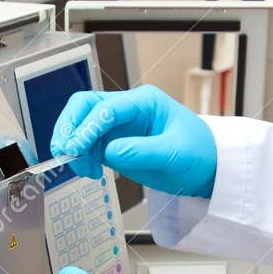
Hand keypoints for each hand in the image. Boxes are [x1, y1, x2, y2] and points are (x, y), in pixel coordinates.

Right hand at [49, 85, 216, 197]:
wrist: (208, 168)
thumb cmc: (199, 153)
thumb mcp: (175, 153)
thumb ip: (142, 151)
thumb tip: (110, 152)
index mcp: (143, 101)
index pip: (106, 108)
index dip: (87, 127)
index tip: (76, 147)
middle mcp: (126, 109)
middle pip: (84, 107)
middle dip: (69, 127)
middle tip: (64, 152)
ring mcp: (118, 126)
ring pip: (81, 126)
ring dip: (74, 146)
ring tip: (84, 170)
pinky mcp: (113, 144)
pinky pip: (87, 146)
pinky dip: (81, 157)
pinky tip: (89, 172)